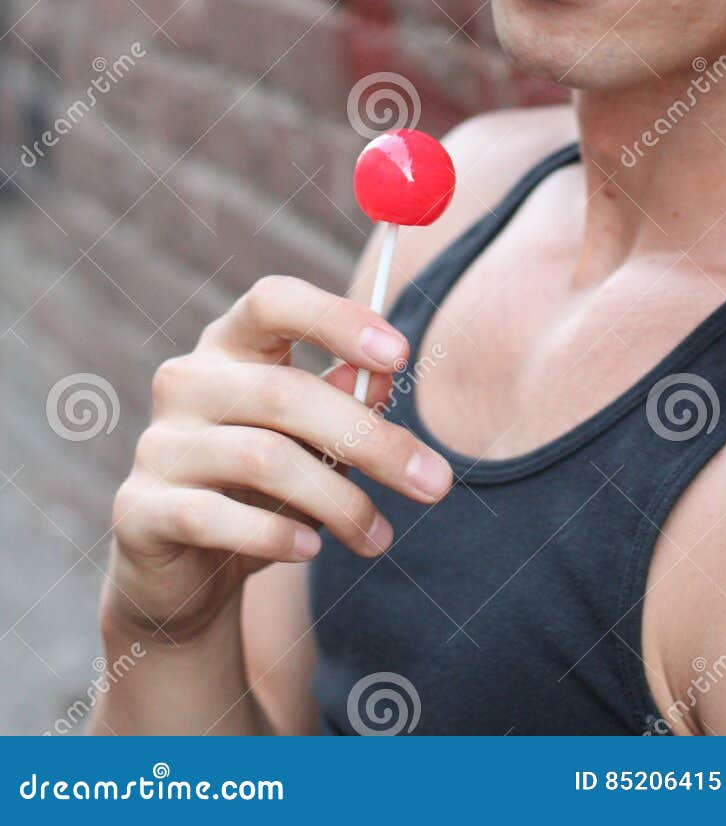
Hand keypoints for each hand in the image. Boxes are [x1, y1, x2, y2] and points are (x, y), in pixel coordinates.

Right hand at [104, 275, 452, 641]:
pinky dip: (275, 535)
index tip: (400, 355)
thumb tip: (385, 376)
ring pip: (264, 458)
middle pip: (286, 391)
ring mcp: (157, 443)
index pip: (273, 301)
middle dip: (372, 440)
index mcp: (230, 346)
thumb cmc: (264, 490)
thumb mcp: (316, 444)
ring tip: (380, 537)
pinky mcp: (138, 509)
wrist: (185, 577)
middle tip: (434, 483)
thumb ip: (347, 404)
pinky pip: (215, 516)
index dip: (336, 318)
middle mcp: (186, 381)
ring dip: (339, 502)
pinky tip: (311, 550)